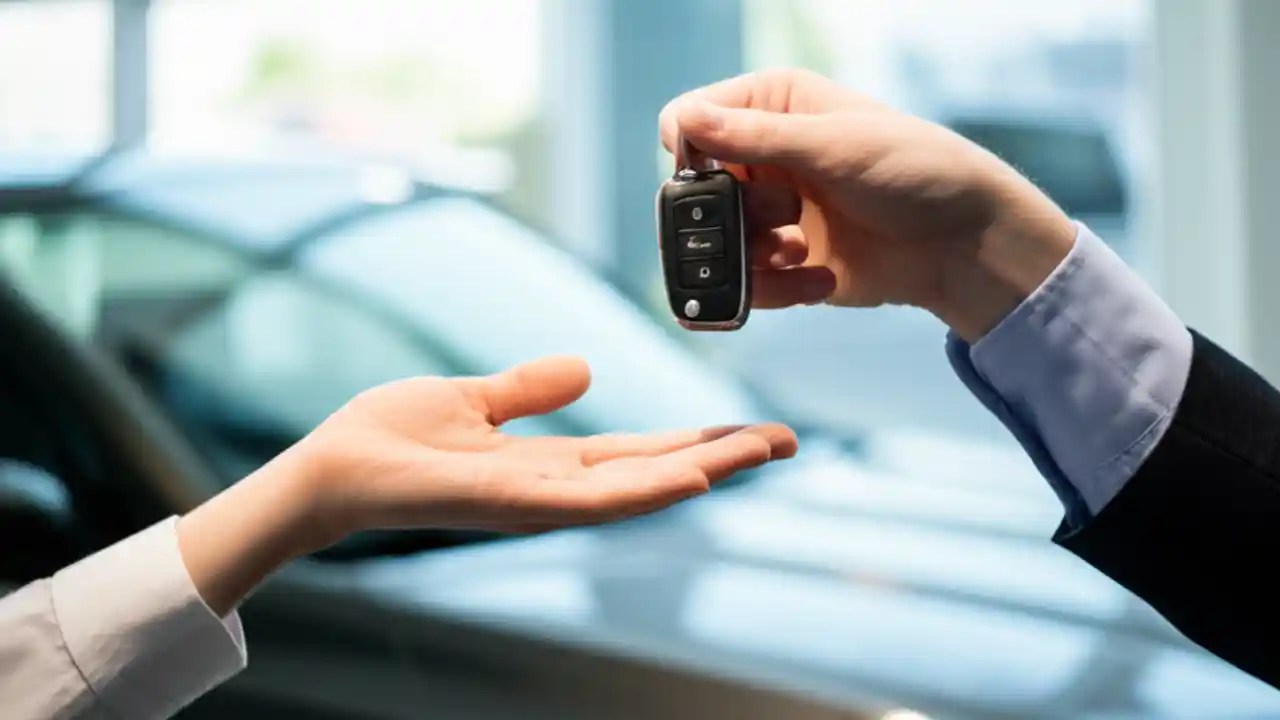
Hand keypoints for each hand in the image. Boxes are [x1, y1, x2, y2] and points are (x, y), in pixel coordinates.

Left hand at [179, 357, 796, 613]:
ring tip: (761, 449)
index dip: (696, 439)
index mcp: (548, 461)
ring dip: (704, 469)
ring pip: (641, 489)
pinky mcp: (515, 504)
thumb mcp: (472, 398)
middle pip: (656, 471)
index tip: (750, 427)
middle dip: (721, 457)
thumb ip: (528, 387)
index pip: (639, 451)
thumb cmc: (388, 438)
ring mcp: (539, 502)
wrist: (330, 469)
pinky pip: (595, 499)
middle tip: (787, 440)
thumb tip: (586, 366)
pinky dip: (649, 489)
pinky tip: (694, 474)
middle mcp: (555, 487)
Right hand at [659, 68, 1076, 340]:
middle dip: (726, 217)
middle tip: (776, 221)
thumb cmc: (916, 172)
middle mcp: (762, 158)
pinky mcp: (782, 264)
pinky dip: (776, 289)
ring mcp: (770, 214)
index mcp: (772, 107)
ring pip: (712, 245)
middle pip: (692, 192)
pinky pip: (745, 284)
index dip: (693, 153)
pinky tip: (818, 279)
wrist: (965, 246)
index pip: (691, 121)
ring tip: (799, 251)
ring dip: (752, 256)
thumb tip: (682, 120)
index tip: (719, 180)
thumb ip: (756, 137)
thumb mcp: (834, 147)